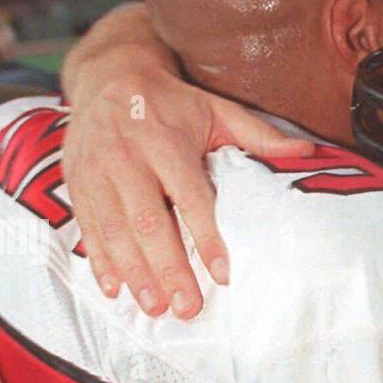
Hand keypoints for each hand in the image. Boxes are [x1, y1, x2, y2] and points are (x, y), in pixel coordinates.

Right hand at [64, 56, 314, 320]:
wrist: (108, 75)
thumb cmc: (171, 102)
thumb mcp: (215, 109)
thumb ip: (258, 135)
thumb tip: (306, 152)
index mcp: (166, 141)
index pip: (190, 196)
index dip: (206, 237)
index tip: (222, 274)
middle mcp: (128, 157)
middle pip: (148, 221)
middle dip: (168, 269)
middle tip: (187, 307)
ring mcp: (97, 172)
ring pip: (114, 230)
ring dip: (134, 273)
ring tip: (155, 307)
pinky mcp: (76, 182)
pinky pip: (87, 225)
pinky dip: (98, 260)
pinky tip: (112, 289)